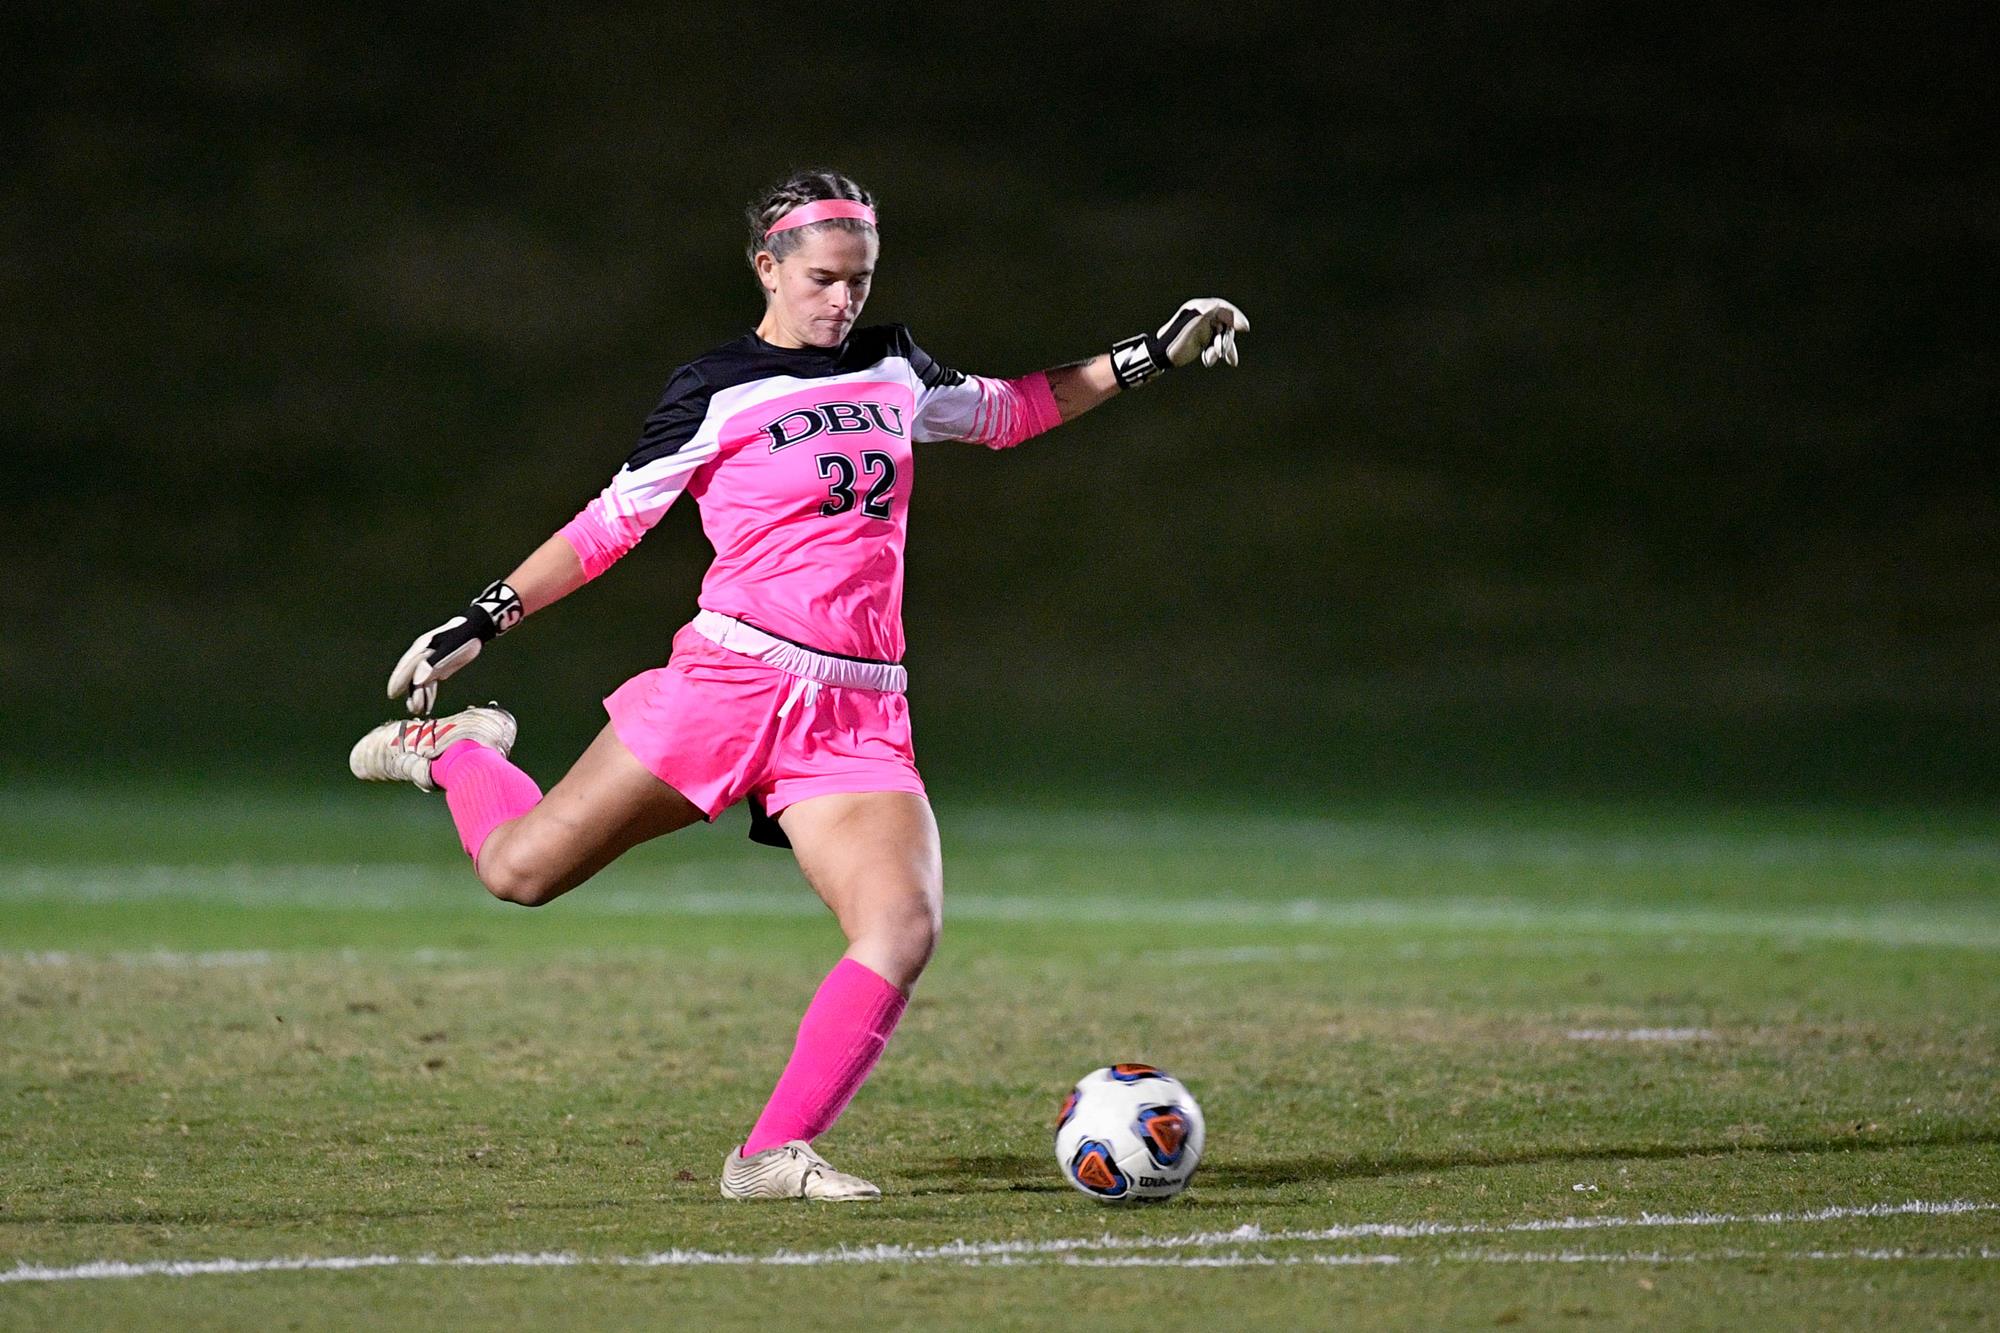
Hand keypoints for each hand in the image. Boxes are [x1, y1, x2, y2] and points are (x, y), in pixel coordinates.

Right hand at [385, 580, 522, 714]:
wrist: (475, 629)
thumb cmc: (462, 636)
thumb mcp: (448, 649)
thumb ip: (433, 664)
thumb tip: (417, 680)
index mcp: (422, 647)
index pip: (407, 667)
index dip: (399, 680)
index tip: (392, 693)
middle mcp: (423, 656)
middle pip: (412, 676)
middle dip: (411, 692)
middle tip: (413, 708)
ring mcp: (430, 662)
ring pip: (421, 681)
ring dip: (419, 696)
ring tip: (417, 710)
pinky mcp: (438, 667)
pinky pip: (430, 683)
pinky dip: (428, 694)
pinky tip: (427, 706)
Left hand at [1109, 298, 1249, 388]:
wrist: (1161, 356)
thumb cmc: (1172, 342)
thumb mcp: (1189, 329)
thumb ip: (1203, 317)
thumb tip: (1216, 305)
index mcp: (1198, 308)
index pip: (1223, 308)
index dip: (1235, 317)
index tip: (1245, 328)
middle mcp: (1202, 315)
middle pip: (1224, 325)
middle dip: (1225, 340)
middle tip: (1222, 352)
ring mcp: (1204, 327)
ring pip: (1222, 336)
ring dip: (1221, 349)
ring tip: (1210, 359)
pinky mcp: (1204, 338)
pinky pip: (1218, 344)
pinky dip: (1220, 353)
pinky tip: (1218, 361)